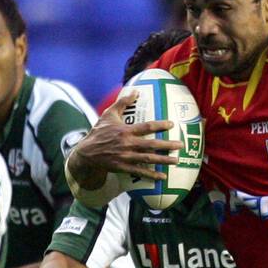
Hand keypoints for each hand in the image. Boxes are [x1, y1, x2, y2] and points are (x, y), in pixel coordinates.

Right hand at [68, 91, 182, 183]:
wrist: (87, 153)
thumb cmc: (99, 131)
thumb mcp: (109, 114)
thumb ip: (123, 103)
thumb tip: (136, 91)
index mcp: (125, 131)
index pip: (146, 127)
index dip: (160, 125)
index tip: (172, 124)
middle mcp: (127, 144)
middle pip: (151, 145)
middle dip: (167, 146)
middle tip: (180, 145)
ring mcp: (126, 157)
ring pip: (148, 159)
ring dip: (163, 161)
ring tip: (176, 161)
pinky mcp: (123, 168)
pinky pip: (140, 172)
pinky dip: (151, 175)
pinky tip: (162, 177)